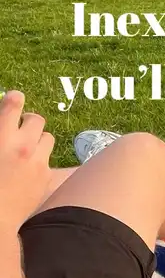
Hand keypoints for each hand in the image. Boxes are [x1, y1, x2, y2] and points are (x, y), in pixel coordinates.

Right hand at [0, 91, 54, 232]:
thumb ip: (0, 135)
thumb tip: (5, 127)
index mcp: (2, 138)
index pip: (13, 105)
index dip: (14, 99)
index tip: (14, 99)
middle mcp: (23, 147)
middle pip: (36, 119)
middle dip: (28, 121)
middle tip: (18, 129)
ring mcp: (37, 162)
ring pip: (47, 138)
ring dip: (37, 140)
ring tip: (26, 149)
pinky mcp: (46, 178)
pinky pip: (47, 161)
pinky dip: (39, 161)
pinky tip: (27, 171)